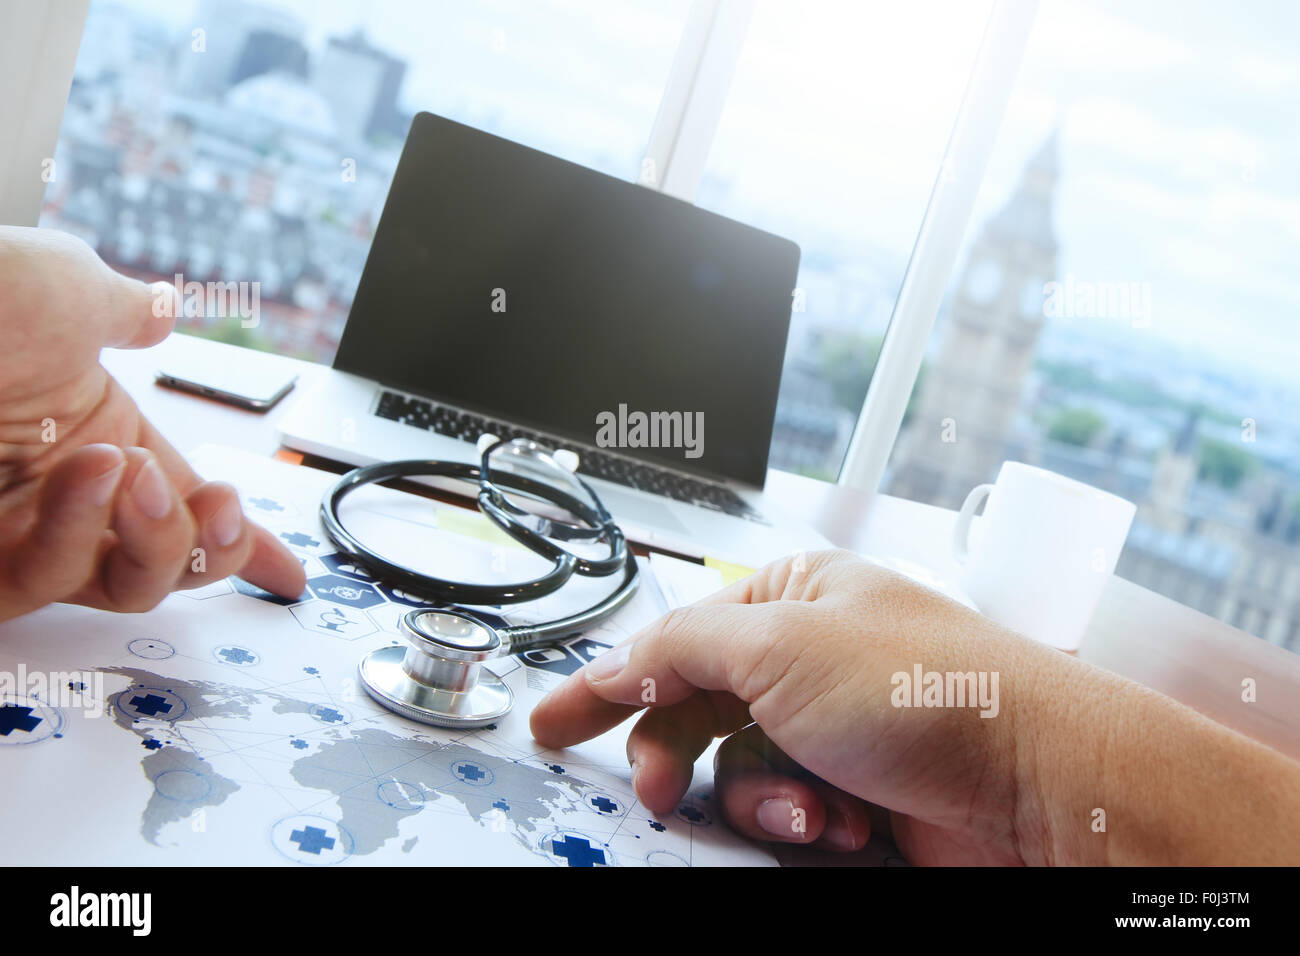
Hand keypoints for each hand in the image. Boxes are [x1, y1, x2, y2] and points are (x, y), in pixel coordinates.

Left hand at [0, 226, 305, 620]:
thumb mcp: (67, 285)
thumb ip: (127, 311)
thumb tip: (161, 308)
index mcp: (103, 439)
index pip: (188, 508)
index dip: (242, 547)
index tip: (289, 579)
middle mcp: (66, 495)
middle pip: (168, 567)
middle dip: (209, 546)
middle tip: (212, 503)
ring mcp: (14, 528)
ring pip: (117, 589)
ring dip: (148, 539)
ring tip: (128, 471)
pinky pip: (34, 586)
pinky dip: (76, 534)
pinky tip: (86, 472)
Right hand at [531, 549, 1299, 864]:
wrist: (1034, 783)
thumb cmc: (935, 689)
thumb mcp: (779, 646)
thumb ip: (680, 649)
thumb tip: (620, 661)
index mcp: (792, 599)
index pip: (672, 639)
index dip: (606, 683)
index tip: (552, 724)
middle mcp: (811, 659)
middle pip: (696, 717)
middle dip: (679, 761)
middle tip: (657, 790)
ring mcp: (833, 729)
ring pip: (736, 778)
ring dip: (756, 803)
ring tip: (802, 809)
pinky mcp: (856, 791)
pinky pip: (783, 816)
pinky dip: (797, 828)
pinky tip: (837, 826)